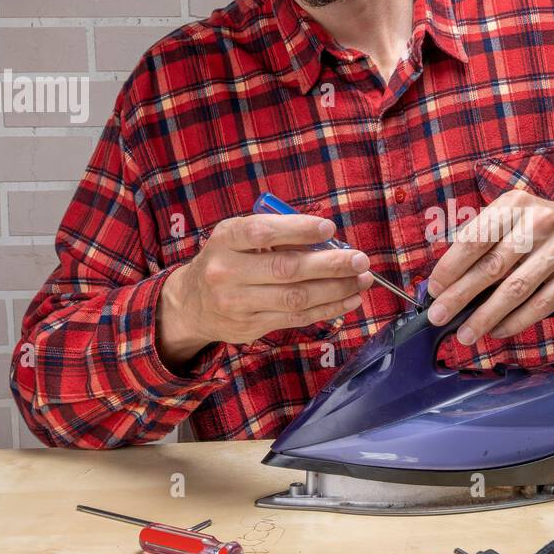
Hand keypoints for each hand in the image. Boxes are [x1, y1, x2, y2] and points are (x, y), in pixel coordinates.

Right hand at [156, 213, 372, 369]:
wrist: (191, 304)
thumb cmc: (226, 260)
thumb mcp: (237, 237)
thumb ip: (275, 234)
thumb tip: (329, 239)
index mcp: (225, 240)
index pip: (261, 232)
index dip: (297, 229)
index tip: (329, 227)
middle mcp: (227, 272)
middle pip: (285, 269)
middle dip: (330, 264)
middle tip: (360, 260)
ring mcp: (238, 303)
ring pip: (296, 297)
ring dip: (336, 289)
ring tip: (362, 280)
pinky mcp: (252, 326)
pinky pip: (297, 317)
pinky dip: (328, 309)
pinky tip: (349, 300)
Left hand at [425, 190, 553, 345]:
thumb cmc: (535, 230)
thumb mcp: (509, 219)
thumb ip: (478, 242)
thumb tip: (443, 282)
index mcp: (514, 205)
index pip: (475, 238)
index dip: (451, 267)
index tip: (434, 290)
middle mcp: (540, 221)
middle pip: (493, 266)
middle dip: (461, 296)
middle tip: (439, 317)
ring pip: (517, 289)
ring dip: (486, 316)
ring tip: (465, 334)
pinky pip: (542, 303)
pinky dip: (516, 321)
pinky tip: (497, 331)